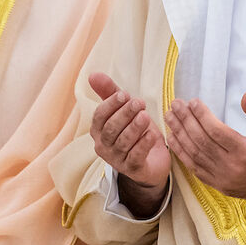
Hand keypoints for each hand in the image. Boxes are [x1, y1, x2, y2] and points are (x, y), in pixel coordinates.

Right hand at [89, 72, 169, 215]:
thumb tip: (93, 75)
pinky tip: (152, 134)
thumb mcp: (124, 110)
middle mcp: (104, 146)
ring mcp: (117, 160)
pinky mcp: (133, 169)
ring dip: (134, 128)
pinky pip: (136, 156)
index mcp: (98, 131)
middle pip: (111, 129)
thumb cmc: (135, 132)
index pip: (99, 116)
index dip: (111, 105)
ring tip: (146, 116)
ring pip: (123, 143)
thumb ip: (110, 93)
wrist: (152, 161)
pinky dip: (144, 144)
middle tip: (140, 102)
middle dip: (125, 114)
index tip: (125, 95)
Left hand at [165, 94, 245, 206]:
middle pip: (201, 142)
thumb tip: (245, 96)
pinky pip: (195, 168)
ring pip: (194, 156)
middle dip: (185, 121)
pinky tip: (174, 139)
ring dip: (179, 135)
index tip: (192, 102)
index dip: (201, 116)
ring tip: (169, 117)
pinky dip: (182, 153)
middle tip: (175, 105)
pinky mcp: (219, 185)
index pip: (216, 132)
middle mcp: (231, 169)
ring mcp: (223, 180)